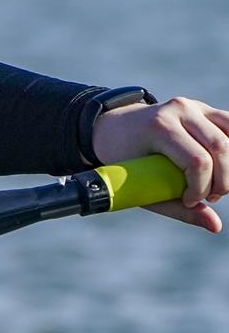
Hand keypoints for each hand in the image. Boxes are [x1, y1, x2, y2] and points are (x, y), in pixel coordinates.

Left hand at [92, 96, 228, 232]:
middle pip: (220, 148)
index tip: (190, 201)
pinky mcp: (203, 108)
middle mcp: (178, 110)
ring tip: (216, 186)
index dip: (201, 187)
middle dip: (222, 180)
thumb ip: (178, 209)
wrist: (114, 128)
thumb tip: (216, 227)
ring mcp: (193, 106)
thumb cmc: (125, 161)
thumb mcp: (142, 187)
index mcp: (158, 127)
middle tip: (209, 198)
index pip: (196, 161)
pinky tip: (224, 167)